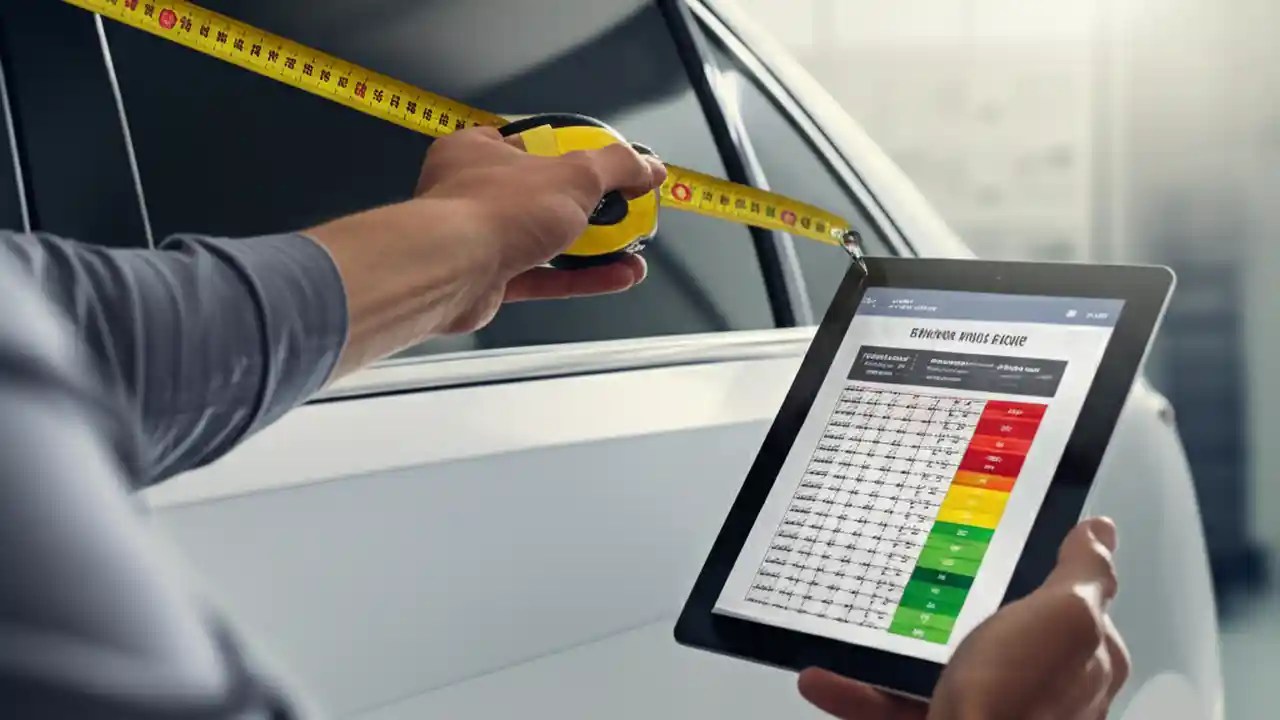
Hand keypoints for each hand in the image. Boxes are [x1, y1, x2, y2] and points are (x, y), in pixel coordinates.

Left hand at [309, 126, 666, 374]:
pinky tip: (620, 276)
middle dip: (587, 209)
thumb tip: (651, 167)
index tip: (602, 168)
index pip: (526, 144)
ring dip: (591, 249)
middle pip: (539, 196)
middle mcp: (471, 192)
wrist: (453, 272)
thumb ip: (617, 167)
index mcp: (477, 151)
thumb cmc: (502, 207)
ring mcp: (478, 240)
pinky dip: (581, 277)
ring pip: (543, 241)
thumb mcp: (575, 174)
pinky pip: (542, 277)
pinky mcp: (488, 282)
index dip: (566, 153)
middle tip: (624, 214)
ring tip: (634, 252)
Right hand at [798, 518, 1129, 719]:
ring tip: (858, 635)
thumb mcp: (1060, 617)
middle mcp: (1051, 695)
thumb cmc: (1017, 700)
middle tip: (918, 585)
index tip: (994, 545)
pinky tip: (829, 681)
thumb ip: (1083, 575)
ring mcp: (1000, 717)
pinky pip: (902, 707)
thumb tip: (1102, 532)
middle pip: (1000, 634)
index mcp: (1086, 660)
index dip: (1040, 570)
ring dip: (892, 652)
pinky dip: (863, 694)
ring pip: (941, 671)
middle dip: (953, 610)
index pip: (1073, 603)